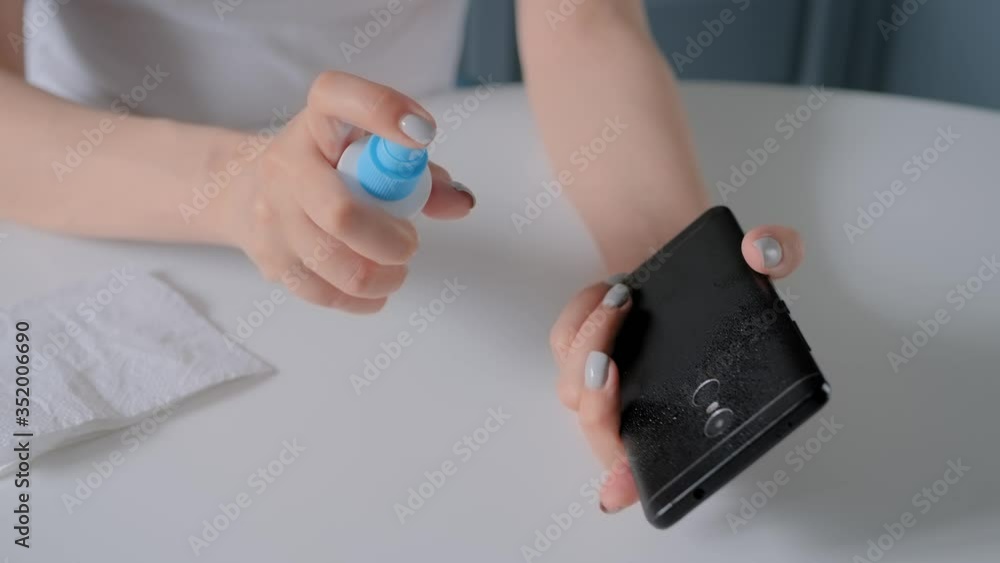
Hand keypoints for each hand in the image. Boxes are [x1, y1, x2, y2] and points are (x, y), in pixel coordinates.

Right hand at [223, 71, 474, 312]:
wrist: (244, 192)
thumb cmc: (328, 169)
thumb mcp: (370, 152)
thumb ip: (420, 172)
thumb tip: (461, 202)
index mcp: (317, 123)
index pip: (337, 98)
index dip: (382, 110)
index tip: (423, 135)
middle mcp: (285, 163)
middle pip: (341, 213)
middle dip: (391, 240)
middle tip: (409, 242)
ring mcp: (271, 215)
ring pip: (337, 265)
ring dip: (382, 276)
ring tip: (394, 268)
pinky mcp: (269, 259)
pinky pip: (326, 294)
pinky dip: (362, 299)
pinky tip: (373, 288)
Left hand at [549, 225, 803, 512]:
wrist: (675, 241)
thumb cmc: (716, 274)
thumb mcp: (762, 256)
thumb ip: (777, 253)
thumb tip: (763, 252)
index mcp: (695, 408)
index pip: (664, 464)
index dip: (637, 484)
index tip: (617, 494)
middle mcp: (649, 404)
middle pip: (604, 435)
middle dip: (598, 406)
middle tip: (609, 365)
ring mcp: (612, 382)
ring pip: (574, 391)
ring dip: (589, 348)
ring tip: (621, 303)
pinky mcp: (582, 352)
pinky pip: (562, 348)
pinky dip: (577, 320)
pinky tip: (606, 296)